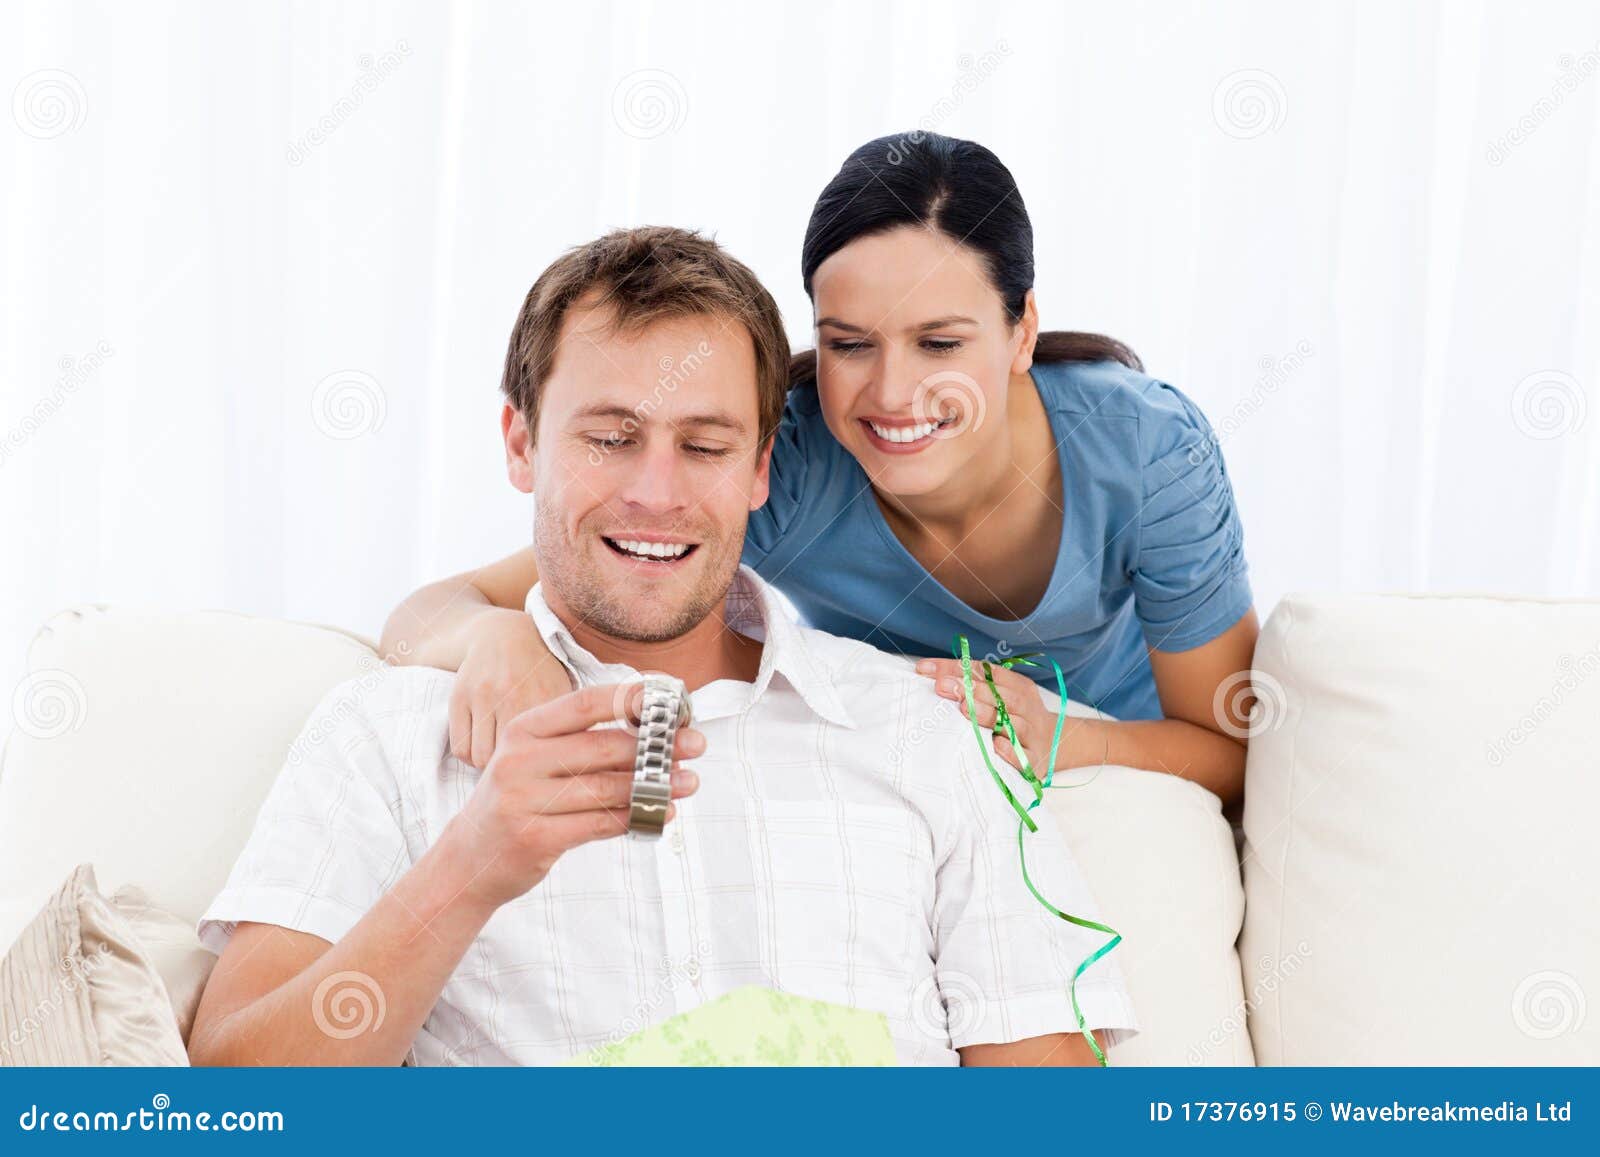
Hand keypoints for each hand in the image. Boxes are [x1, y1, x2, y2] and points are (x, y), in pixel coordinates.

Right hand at [445, 682, 703, 910]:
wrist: (470, 858)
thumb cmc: (519, 799)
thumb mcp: (534, 758)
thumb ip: (581, 740)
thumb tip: (654, 729)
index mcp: (523, 729)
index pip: (584, 704)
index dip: (630, 699)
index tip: (671, 703)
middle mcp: (519, 760)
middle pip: (601, 747)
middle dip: (655, 747)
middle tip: (696, 746)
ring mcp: (524, 800)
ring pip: (605, 788)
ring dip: (655, 786)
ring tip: (689, 782)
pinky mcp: (535, 838)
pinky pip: (598, 824)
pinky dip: (635, 818)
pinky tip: (661, 813)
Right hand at [450, 607, 574, 768]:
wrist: (506, 635)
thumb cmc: (543, 672)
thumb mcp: (565, 693)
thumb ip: (574, 728)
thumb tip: (583, 769)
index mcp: (546, 695)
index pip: (546, 752)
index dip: (546, 771)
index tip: (547, 776)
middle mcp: (512, 694)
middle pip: (509, 760)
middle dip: (516, 773)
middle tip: (522, 773)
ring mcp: (483, 696)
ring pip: (480, 757)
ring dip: (490, 766)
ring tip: (502, 760)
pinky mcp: (459, 697)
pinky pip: (460, 747)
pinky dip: (471, 756)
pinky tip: (485, 748)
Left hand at [916, 657, 1057, 776]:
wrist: (1056, 744)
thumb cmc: (1016, 716)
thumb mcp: (1002, 695)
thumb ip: (973, 685)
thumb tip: (929, 674)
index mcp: (1019, 687)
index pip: (988, 672)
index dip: (957, 668)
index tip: (925, 669)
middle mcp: (1026, 708)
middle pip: (1002, 696)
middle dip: (971, 689)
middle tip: (943, 686)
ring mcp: (1031, 735)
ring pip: (1013, 723)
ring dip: (988, 714)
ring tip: (963, 708)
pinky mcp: (1034, 762)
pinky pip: (1024, 757)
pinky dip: (1011, 751)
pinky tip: (996, 746)